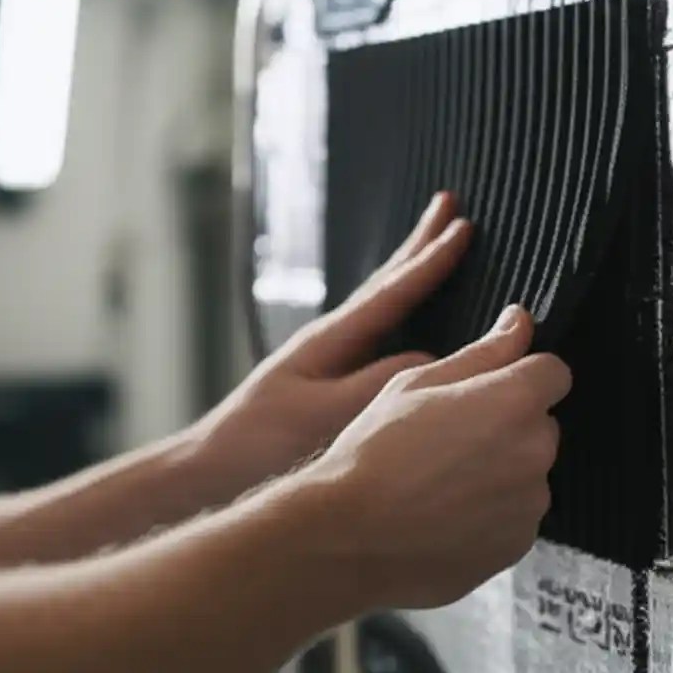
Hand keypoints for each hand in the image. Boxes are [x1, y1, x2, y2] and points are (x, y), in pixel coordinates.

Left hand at [195, 192, 472, 497]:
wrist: (207, 471)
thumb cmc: (261, 446)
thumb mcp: (323, 415)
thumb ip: (378, 383)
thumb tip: (434, 356)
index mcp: (332, 339)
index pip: (393, 290)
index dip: (432, 260)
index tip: (465, 226)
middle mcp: (330, 337)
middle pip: (386, 279)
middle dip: (421, 242)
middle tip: (450, 202)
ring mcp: (327, 355)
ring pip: (381, 299)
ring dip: (411, 265)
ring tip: (435, 238)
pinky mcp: (327, 378)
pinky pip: (378, 328)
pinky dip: (400, 303)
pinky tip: (407, 309)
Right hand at [312, 305, 570, 608]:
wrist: (350, 539)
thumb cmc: (375, 453)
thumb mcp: (418, 383)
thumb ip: (483, 351)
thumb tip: (520, 321)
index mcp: (515, 401)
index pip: (553, 372)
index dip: (522, 374)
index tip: (490, 387)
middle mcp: (536, 451)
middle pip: (541, 423)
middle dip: (510, 423)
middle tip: (451, 437)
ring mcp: (530, 503)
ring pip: (529, 471)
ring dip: (502, 470)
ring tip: (442, 481)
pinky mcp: (519, 544)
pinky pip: (516, 514)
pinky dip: (493, 512)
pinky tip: (447, 513)